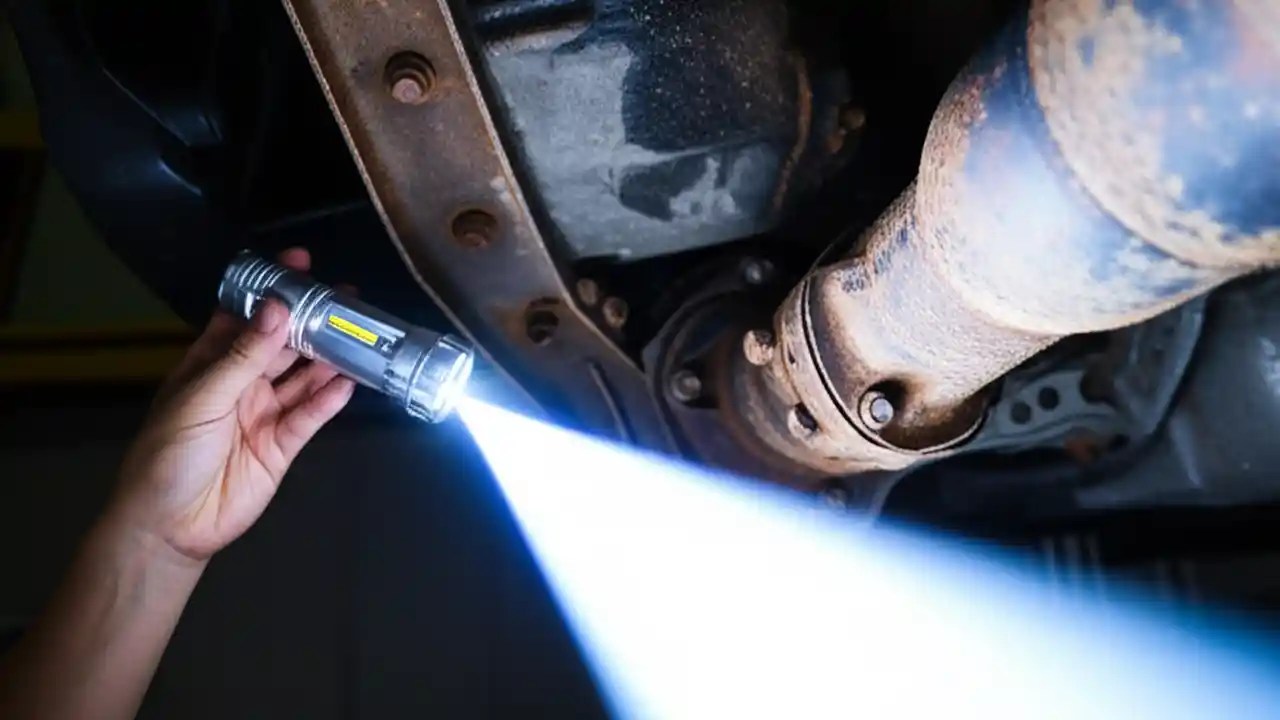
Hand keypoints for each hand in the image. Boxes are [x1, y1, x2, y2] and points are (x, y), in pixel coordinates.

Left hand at [113, 248, 355, 560]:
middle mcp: (241, 383)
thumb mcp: (201, 398)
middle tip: (346, 299)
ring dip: (328, 357)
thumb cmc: (169, 454)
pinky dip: (330, 399)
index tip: (299, 264)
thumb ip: (244, 357)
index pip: (244, 317)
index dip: (271, 291)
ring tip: (359, 335)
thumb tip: (278, 309)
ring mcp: (264, 413)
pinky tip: (351, 381)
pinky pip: (311, 415)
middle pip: (282, 344)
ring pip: (303, 377)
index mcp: (210, 364)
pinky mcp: (283, 445)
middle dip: (311, 321)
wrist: (171, 525)